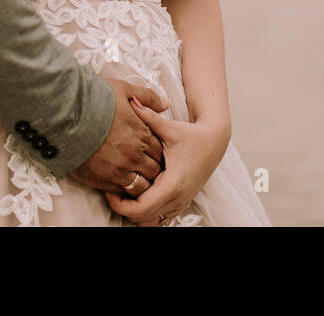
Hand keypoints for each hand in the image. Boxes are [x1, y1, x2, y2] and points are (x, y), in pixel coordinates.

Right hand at [68, 78, 166, 194]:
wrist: (66, 116)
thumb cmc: (94, 100)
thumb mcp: (124, 90)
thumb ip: (148, 97)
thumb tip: (165, 104)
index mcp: (142, 134)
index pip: (160, 151)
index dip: (157, 153)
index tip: (149, 152)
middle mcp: (135, 154)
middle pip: (155, 171)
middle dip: (151, 169)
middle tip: (143, 167)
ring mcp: (121, 170)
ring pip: (142, 186)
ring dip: (140, 183)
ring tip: (132, 177)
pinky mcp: (105, 181)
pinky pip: (123, 193)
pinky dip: (124, 190)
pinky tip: (118, 183)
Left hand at [103, 99, 230, 225]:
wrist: (215, 141)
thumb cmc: (193, 135)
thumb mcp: (169, 127)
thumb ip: (148, 116)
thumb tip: (131, 101)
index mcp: (172, 184)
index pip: (140, 208)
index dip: (120, 204)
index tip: (109, 190)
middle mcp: (178, 198)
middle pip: (143, 219)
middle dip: (124, 209)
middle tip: (111, 191)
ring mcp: (181, 203)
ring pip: (151, 223)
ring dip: (136, 213)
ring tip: (124, 194)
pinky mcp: (181, 203)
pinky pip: (160, 219)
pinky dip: (147, 213)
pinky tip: (138, 195)